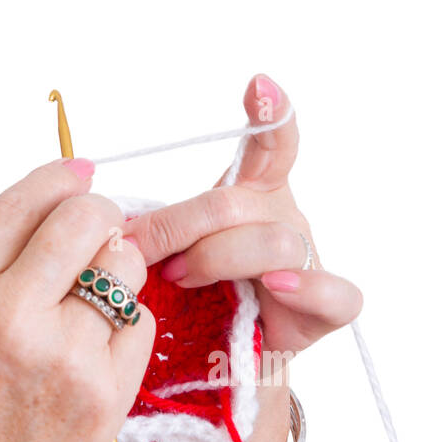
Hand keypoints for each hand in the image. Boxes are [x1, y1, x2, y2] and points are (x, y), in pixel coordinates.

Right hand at [0, 158, 155, 441]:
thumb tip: (62, 194)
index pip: (21, 202)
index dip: (59, 175)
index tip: (78, 170)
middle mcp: (8, 317)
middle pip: (84, 218)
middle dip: (99, 213)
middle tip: (96, 230)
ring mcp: (63, 356)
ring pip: (123, 265)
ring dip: (118, 266)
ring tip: (94, 296)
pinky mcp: (106, 390)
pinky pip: (141, 319)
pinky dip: (128, 322)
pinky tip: (97, 346)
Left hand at [123, 74, 362, 358]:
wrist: (210, 357)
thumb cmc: (185, 295)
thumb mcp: (159, 249)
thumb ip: (144, 227)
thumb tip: (105, 220)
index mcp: (249, 195)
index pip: (268, 147)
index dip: (271, 115)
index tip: (258, 83)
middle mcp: (281, 220)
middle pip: (239, 204)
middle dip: (179, 226)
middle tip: (140, 252)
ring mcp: (305, 263)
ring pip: (275, 242)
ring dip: (218, 257)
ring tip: (179, 279)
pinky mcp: (320, 312)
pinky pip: (336, 295)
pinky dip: (307, 289)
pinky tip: (273, 287)